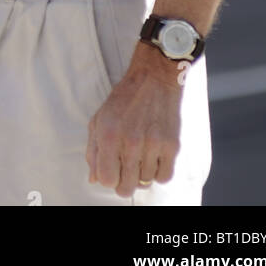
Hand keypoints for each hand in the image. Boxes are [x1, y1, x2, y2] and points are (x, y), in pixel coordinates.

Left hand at [86, 44, 184, 196]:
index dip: (108, 178)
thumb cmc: (124, 99)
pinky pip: (164, 177)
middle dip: (124, 182)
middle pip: (126, 188)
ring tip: (141, 153)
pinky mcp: (172, 145)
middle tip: (127, 169)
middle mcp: (130, 141)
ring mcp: (153, 144)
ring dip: (142, 173)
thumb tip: (94, 179)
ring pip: (146, 182)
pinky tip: (154, 157)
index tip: (113, 169)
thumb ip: (93, 150)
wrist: (154, 77)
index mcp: (108, 134)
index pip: (106, 180)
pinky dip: (159, 172)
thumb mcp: (100, 118)